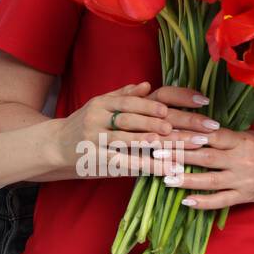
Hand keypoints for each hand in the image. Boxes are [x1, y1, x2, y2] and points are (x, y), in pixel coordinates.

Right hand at [58, 81, 219, 178]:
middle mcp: (98, 118)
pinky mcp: (98, 159)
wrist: (54, 146)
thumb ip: (122, 96)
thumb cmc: (83, 125)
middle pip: (137, 119)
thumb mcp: (99, 106)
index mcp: (102, 103)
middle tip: (199, 129)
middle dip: (169, 124)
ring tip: (183, 147)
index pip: (136, 100)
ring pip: (131, 140)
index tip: (189, 106)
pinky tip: (167, 169)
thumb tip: (147, 84)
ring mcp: (96, 139)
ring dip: (159, 144)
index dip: (162, 103)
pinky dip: (148, 165)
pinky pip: (126, 162)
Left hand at [156, 128, 253, 209]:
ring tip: (165, 177)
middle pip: (207, 157)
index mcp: (242, 141)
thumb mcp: (246, 135)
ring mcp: (243, 181)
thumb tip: (189, 128)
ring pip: (211, 181)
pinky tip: (185, 201)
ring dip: (186, 179)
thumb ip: (222, 136)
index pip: (212, 136)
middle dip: (180, 155)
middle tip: (157, 152)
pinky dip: (203, 202)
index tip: (168, 132)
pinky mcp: (244, 198)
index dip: (190, 134)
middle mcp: (243, 161)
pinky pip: (221, 201)